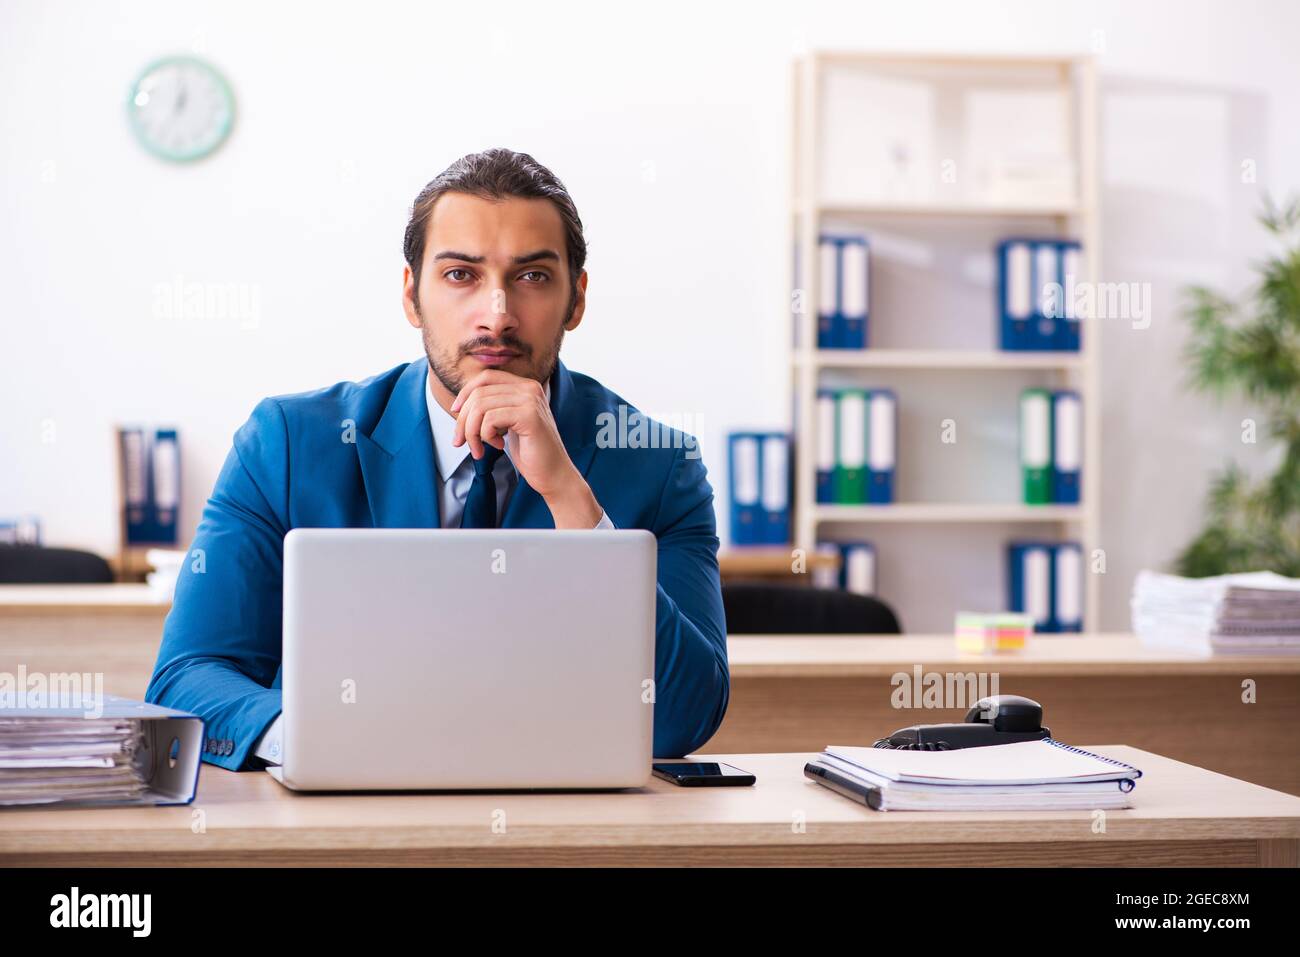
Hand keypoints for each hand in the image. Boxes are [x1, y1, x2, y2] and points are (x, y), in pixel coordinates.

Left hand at [450, 369, 601, 527]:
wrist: (554, 474)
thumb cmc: (530, 452)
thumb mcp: (507, 423)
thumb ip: (493, 408)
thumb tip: (460, 404)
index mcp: (525, 386)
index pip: (486, 377)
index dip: (465, 393)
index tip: (456, 413)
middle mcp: (529, 388)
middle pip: (479, 393)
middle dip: (463, 420)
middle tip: (462, 442)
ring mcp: (531, 400)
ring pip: (480, 407)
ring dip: (472, 432)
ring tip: (479, 449)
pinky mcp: (529, 416)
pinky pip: (490, 419)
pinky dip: (485, 436)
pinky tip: (497, 446)